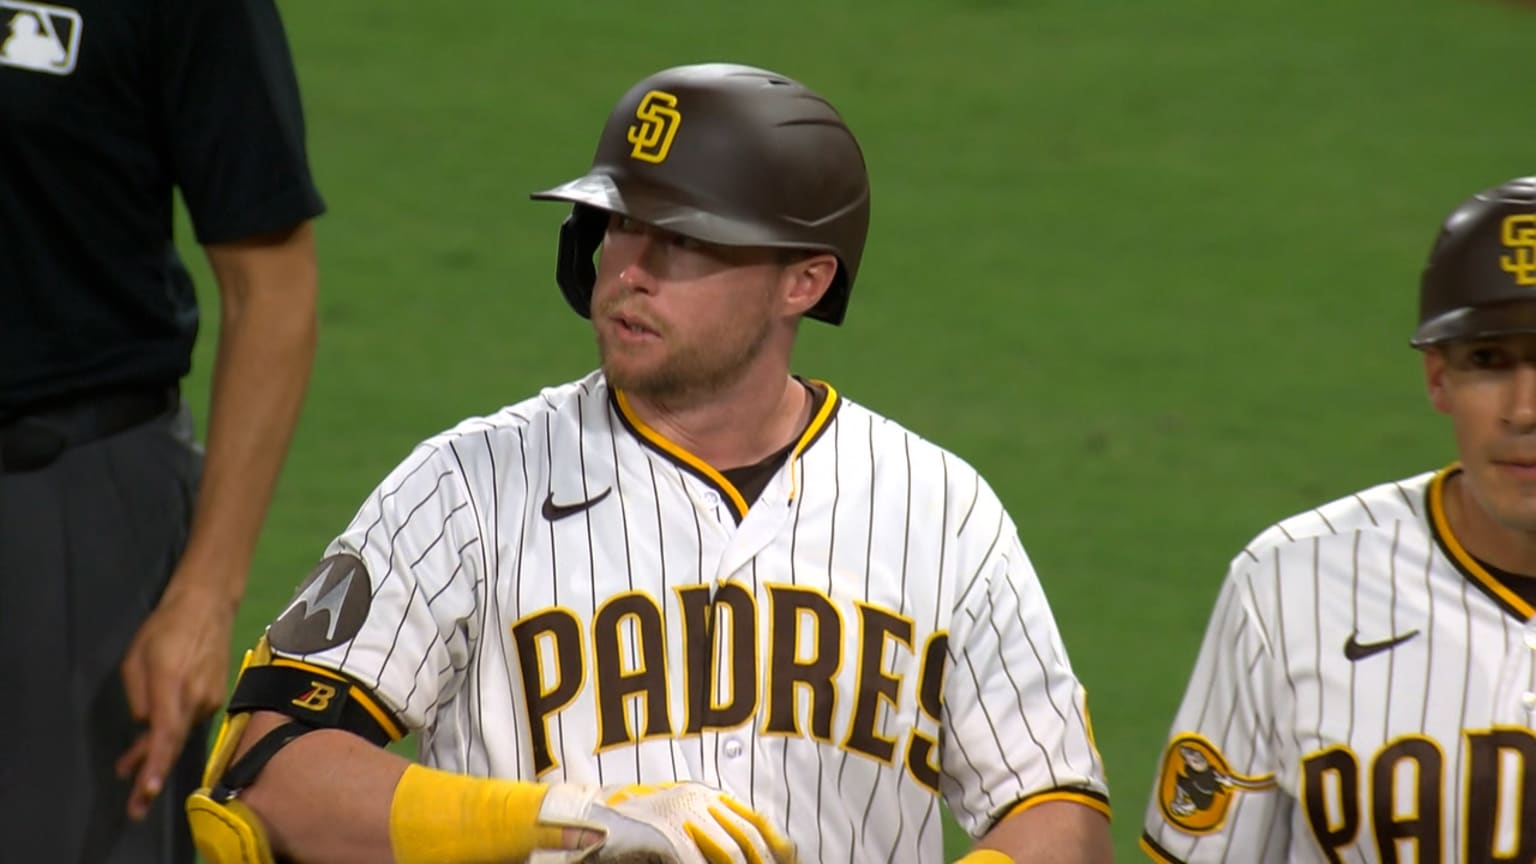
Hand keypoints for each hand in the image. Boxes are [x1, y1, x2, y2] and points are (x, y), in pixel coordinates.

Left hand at [114, 580, 235, 819]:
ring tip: (128, 764)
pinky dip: (171, 730)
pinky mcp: (216, 697)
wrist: (207, 607)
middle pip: (173, 744)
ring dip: (155, 749)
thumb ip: (137, 696)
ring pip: (179, 733)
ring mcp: (210, 699)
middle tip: (135, 807)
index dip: (156, 764)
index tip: (148, 791)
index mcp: (171, 684)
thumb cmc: (164, 628)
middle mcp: (195, 697)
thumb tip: (145, 724)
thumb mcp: (135, 659)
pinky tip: (155, 731)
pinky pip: (188, 721)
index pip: (165, 733)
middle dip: (152, 776)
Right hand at [537, 781, 796, 863]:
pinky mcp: (665, 832)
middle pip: (748, 837)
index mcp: (704, 795)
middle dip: (764, 860)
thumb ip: (702, 829)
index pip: (754, 820)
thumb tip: (738, 848)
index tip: (789, 858)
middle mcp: (698, 800)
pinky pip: (697, 862)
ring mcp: (682, 814)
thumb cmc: (629, 825)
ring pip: (731, 851)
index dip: (776, 843)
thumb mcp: (674, 822)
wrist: (586, 815)